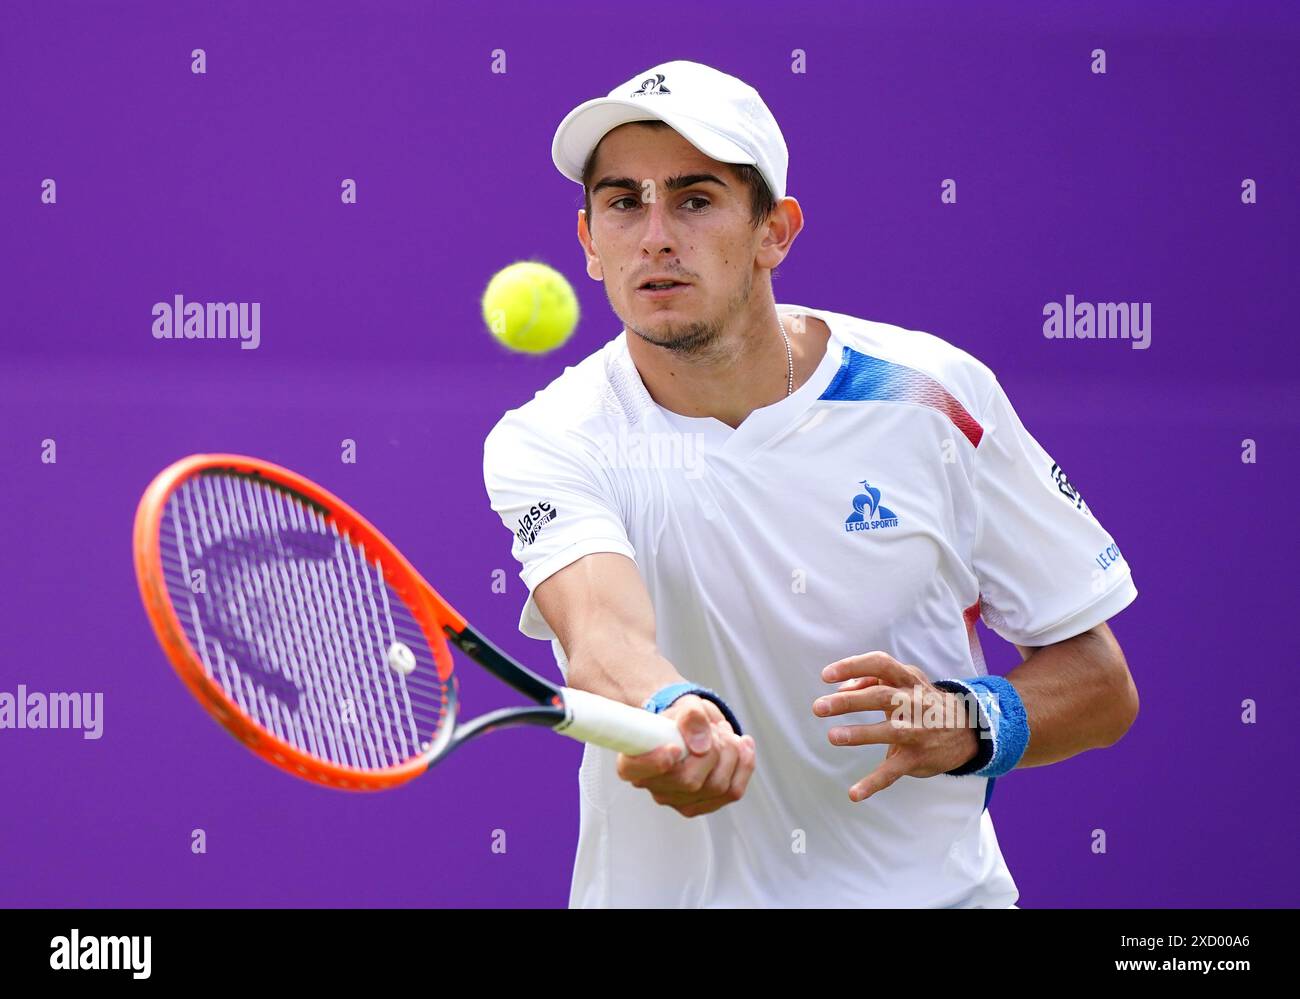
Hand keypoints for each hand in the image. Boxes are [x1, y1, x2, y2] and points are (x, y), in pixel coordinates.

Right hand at [616, 694, 756, 817]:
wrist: (690, 729)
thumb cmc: (680, 718)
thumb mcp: (685, 706)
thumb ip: (691, 716)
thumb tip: (701, 744)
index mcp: (634, 760)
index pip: (634, 769)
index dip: (654, 762)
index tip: (674, 747)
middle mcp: (653, 785)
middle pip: (689, 781)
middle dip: (713, 749)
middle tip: (715, 729)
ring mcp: (678, 800)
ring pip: (717, 786)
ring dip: (731, 754)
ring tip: (725, 734)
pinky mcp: (703, 804)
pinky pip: (732, 792)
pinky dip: (743, 766)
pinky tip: (743, 747)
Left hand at [813, 652, 980, 802]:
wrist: (968, 729)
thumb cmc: (921, 700)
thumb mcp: (904, 681)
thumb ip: (870, 680)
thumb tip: (840, 689)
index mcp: (907, 680)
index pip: (880, 665)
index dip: (853, 666)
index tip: (826, 676)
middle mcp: (914, 703)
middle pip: (881, 697)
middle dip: (848, 702)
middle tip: (818, 707)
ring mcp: (917, 731)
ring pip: (889, 731)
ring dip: (860, 734)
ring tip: (833, 736)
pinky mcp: (917, 758)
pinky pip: (893, 772)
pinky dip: (873, 783)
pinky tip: (854, 794)